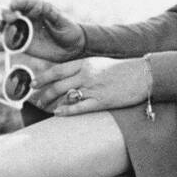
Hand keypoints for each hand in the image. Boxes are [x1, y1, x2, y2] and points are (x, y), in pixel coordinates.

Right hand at [0, 0, 85, 62]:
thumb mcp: (62, 20)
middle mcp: (27, 20)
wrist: (73, 47)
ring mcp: (23, 33)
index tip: (14, 5)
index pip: (24, 4)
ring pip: (7, 28)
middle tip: (9, 19)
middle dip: (7, 14)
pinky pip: (8, 46)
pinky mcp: (23, 46)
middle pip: (11, 14)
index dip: (18, 3)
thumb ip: (51, 14)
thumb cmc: (70, 30)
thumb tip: (40, 6)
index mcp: (37, 10)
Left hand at [28, 56, 150, 115]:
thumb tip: (67, 77)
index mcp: (86, 63)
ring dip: (52, 103)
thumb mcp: (100, 64)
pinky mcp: (102, 101)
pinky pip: (79, 107)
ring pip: (65, 96)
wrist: (144, 75)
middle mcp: (87, 74)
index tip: (32, 84)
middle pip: (57, 85)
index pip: (57, 70)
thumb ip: (84, 69)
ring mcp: (93, 88)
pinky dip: (66, 111)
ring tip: (45, 108)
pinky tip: (58, 113)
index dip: (42, 78)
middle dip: (44, 94)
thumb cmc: (123, 70)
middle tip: (37, 100)